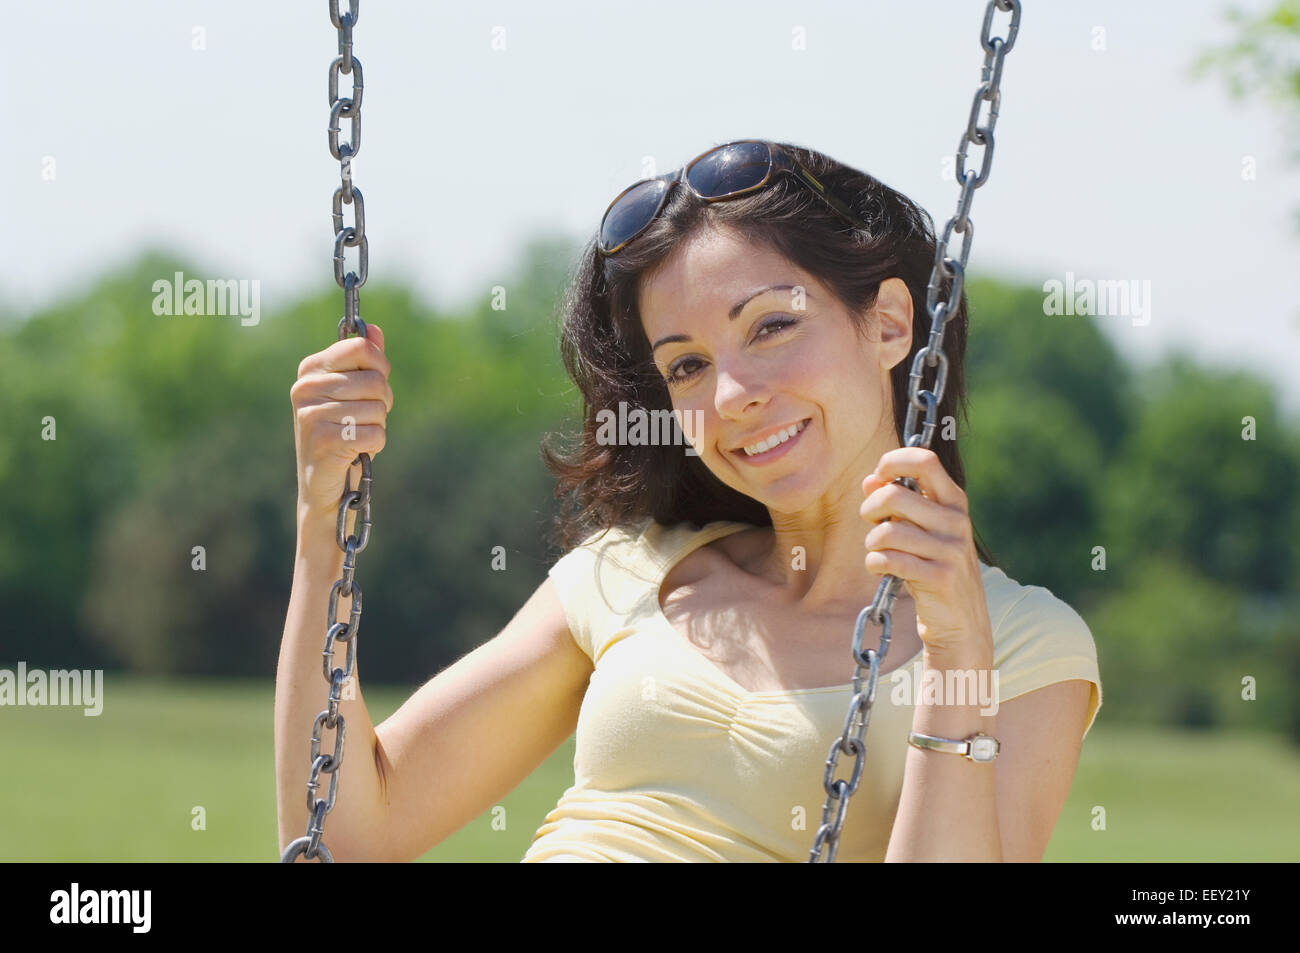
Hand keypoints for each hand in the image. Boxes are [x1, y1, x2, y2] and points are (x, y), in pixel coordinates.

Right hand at [290, 323, 392, 515]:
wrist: (323, 485)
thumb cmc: (342, 434)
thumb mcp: (353, 394)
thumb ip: (364, 362)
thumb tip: (376, 330)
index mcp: (310, 369)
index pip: (361, 347)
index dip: (380, 366)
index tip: (375, 385)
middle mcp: (306, 387)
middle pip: (375, 379)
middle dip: (382, 402)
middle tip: (365, 418)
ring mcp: (312, 413)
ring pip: (378, 408)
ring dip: (377, 426)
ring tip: (357, 435)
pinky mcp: (324, 440)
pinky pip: (376, 434)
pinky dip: (374, 445)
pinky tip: (355, 451)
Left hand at [860, 446, 991, 657]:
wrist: (960, 620)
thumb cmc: (932, 565)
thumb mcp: (919, 530)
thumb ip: (897, 502)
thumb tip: (870, 480)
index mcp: (954, 501)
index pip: (926, 461)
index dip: (894, 461)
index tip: (879, 475)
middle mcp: (957, 521)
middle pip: (894, 495)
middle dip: (870, 508)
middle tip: (871, 522)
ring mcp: (951, 549)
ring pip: (887, 531)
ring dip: (872, 543)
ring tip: (878, 552)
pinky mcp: (940, 576)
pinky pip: (888, 559)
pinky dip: (875, 564)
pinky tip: (880, 569)